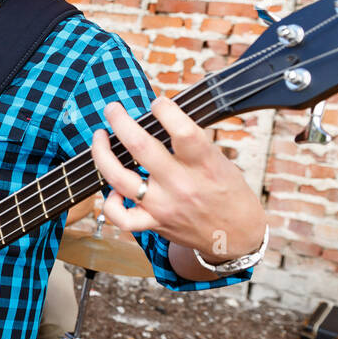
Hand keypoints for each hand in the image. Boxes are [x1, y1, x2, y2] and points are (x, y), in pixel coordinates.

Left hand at [91, 98, 266, 259]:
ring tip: (100, 138)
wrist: (237, 236)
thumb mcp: (219, 161)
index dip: (165, 110)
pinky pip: (120, 217)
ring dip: (102, 154)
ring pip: (119, 178)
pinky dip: (110, 203)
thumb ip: (192, 143)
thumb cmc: (227, 193)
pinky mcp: (154, 223)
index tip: (157, 102)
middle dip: (120, 122)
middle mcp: (181, 185)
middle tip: (113, 109)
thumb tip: (162, 116)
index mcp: (204, 165)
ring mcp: (163, 206)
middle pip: (141, 148)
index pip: (183, 131)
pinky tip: (112, 189)